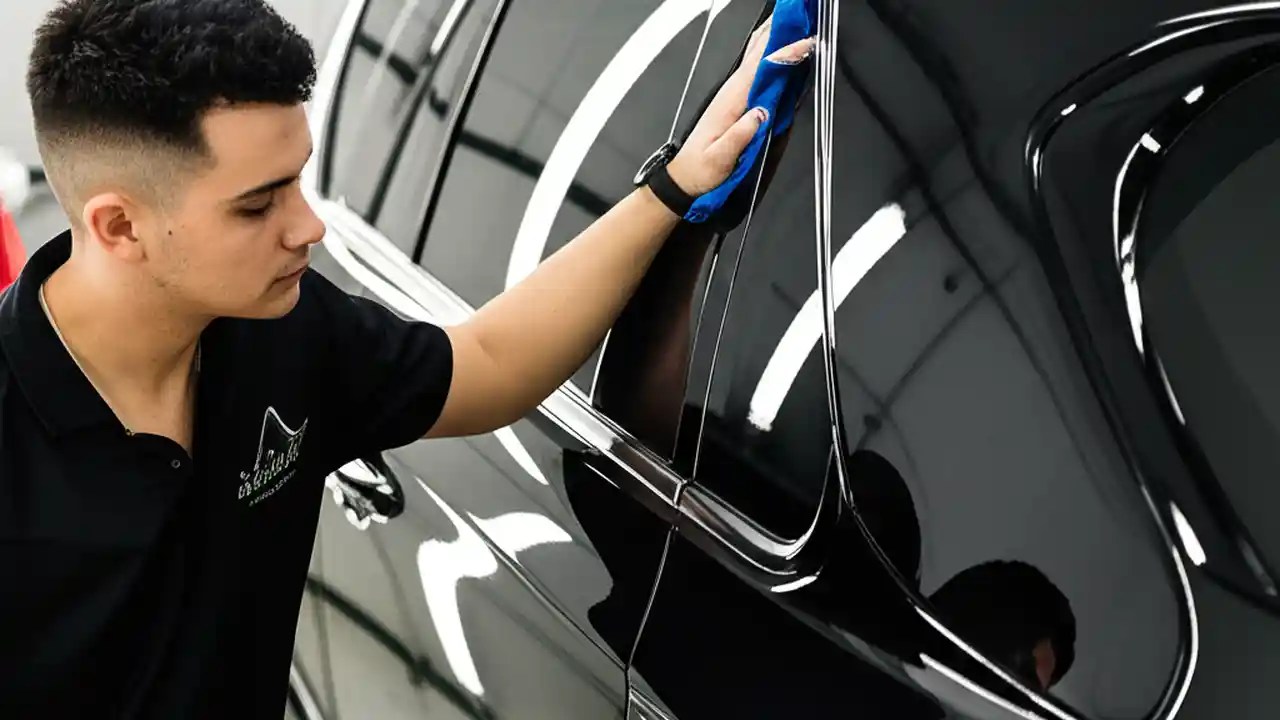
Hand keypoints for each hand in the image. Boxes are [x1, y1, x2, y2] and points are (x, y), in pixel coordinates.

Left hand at [666, 18, 815, 195]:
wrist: (684, 177)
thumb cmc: (701, 170)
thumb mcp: (719, 159)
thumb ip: (740, 136)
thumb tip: (762, 114)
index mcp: (730, 101)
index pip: (760, 69)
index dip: (783, 53)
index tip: (805, 43)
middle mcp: (732, 91)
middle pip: (757, 52)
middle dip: (779, 32)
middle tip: (801, 16)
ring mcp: (734, 94)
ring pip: (756, 57)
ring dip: (774, 37)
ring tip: (794, 22)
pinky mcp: (737, 100)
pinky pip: (757, 70)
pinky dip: (769, 53)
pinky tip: (780, 48)